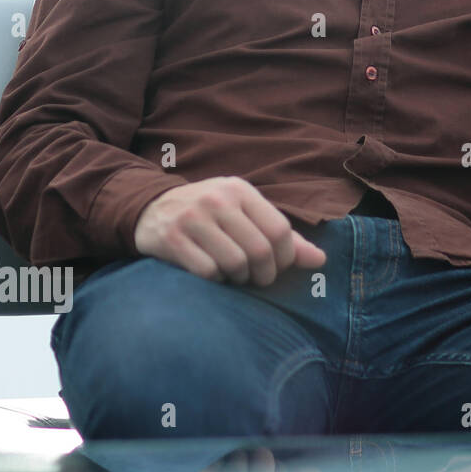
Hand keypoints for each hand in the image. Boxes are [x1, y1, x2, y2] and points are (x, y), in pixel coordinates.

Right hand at [133, 175, 325, 285]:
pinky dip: (215, 281)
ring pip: (234, 263)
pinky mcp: (170, 239)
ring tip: (235, 276)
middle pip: (259, 250)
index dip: (286, 257)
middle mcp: (217, 199)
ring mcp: (192, 218)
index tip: (278, 267)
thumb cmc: (211, 216)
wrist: (150, 208)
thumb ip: (283, 236)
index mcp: (240, 190)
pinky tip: (212, 275)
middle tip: (257, 279)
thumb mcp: (245, 214)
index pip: (279, 230)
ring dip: (239, 279)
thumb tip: (321, 260)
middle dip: (264, 274)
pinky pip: (206, 272)